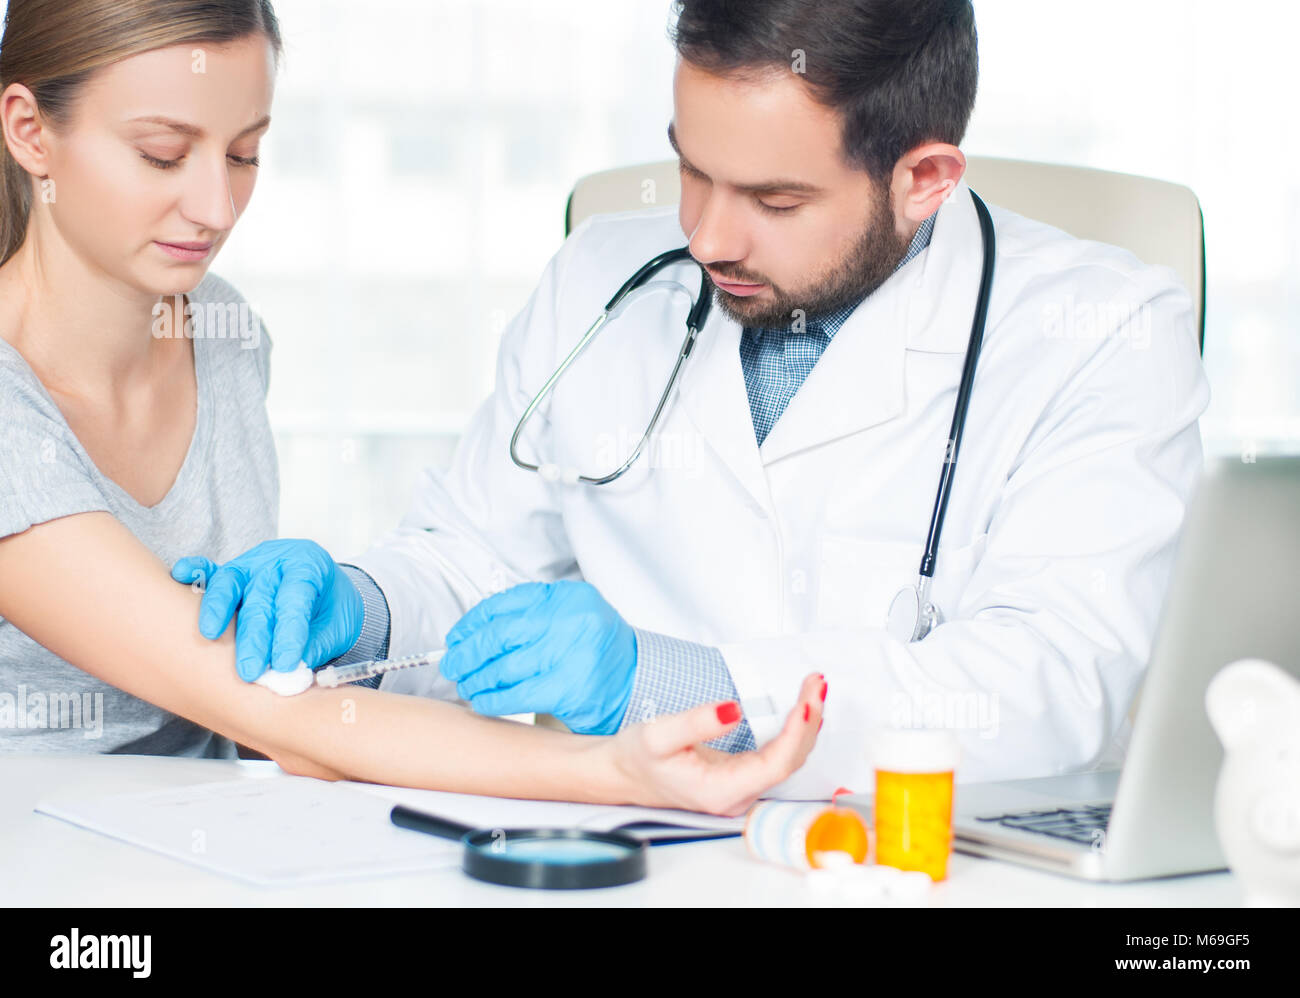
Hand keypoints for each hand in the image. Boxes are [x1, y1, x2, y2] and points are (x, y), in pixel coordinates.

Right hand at [170, 539, 362, 682]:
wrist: (327, 592)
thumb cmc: (331, 609)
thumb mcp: (337, 626)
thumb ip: (314, 645)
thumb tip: (291, 673)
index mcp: (310, 567)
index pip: (296, 600)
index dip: (289, 632)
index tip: (283, 664)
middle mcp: (278, 560)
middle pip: (261, 598)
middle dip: (254, 638)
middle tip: (249, 671)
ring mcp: (251, 563)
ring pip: (231, 583)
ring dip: (218, 610)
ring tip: (209, 635)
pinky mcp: (232, 572)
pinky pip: (211, 570)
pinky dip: (195, 571)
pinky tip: (180, 575)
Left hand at [440, 580, 636, 734]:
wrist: (635, 681)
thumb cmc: (594, 649)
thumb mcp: (569, 616)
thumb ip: (530, 614)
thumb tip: (473, 631)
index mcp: (568, 597)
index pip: (507, 603)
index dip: (473, 622)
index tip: (457, 637)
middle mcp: (572, 621)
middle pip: (501, 635)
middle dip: (469, 652)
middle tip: (453, 665)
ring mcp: (572, 655)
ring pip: (505, 667)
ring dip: (477, 679)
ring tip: (466, 685)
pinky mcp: (569, 690)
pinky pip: (518, 695)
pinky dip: (493, 699)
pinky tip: (482, 701)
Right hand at [607, 673, 827, 815]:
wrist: (623, 774)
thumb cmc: (637, 758)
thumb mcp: (658, 735)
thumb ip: (696, 723)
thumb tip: (733, 710)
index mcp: (721, 791)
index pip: (774, 765)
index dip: (795, 734)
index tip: (805, 703)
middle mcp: (737, 795)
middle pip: (789, 762)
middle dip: (808, 721)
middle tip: (816, 684)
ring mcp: (741, 788)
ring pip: (788, 759)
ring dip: (805, 724)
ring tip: (814, 690)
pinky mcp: (741, 776)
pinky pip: (778, 756)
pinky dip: (793, 730)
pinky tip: (800, 710)